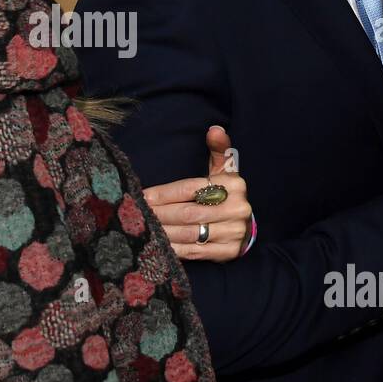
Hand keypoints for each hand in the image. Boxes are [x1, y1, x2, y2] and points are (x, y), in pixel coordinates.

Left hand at [143, 126, 252, 260]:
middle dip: (160, 214)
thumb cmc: (225, 193)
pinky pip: (195, 251)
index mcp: (233, 184)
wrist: (244, 226)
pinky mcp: (228, 252)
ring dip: (164, 232)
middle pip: (188, 212)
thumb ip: (218, 149)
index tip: (144, 196)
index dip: (165, 193)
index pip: (191, 188)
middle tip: (138, 213)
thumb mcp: (223, 170)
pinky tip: (159, 245)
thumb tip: (214, 129)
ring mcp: (234, 232)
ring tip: (145, 229)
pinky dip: (175, 249)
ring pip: (190, 233)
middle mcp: (237, 208)